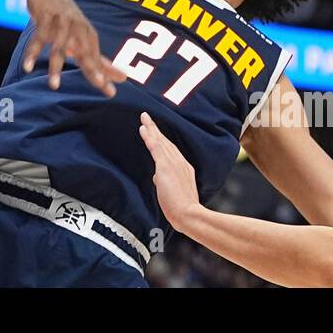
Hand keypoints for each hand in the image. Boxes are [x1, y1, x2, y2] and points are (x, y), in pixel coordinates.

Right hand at [21, 0, 124, 96]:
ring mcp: (61, 24)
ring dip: (56, 67)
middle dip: (92, 69)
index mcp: (88, 36)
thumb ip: (99, 59)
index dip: (103, 75)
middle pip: (85, 53)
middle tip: (98, 84)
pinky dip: (33, 53)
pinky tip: (28, 67)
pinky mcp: (45, 19)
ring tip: (54, 86)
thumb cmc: (67, 17)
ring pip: (59, 48)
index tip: (110, 93)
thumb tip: (121, 78)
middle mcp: (78, 30)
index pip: (97, 59)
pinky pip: (38, 39)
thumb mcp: (83, 37)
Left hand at [139, 112, 200, 229]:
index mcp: (185, 169)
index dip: (163, 140)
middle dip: (156, 130)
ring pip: (160, 141)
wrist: (189, 214)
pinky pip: (155, 147)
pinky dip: (149, 137)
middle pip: (166, 142)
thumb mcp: (175, 194)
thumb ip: (167, 184)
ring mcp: (173, 163)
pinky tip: (143, 129)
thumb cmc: (183, 210)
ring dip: (151, 128)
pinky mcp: (165, 166)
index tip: (157, 132)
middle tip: (147, 118)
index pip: (172, 151)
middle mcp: (180, 163)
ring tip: (143, 118)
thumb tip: (157, 179)